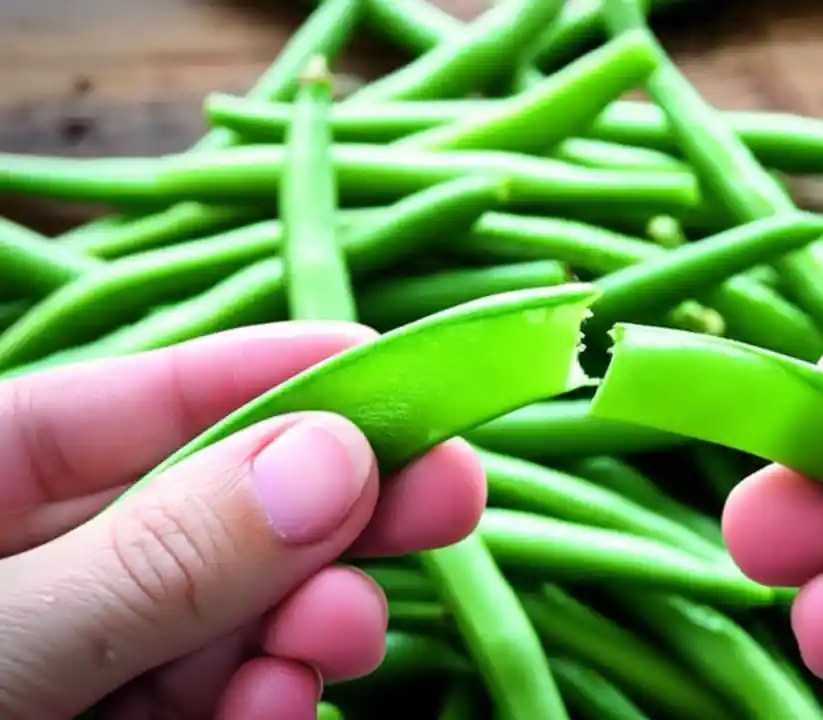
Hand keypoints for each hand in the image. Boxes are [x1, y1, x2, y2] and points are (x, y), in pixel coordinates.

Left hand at [0, 323, 485, 718]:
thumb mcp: (11, 633)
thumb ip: (165, 556)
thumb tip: (337, 459)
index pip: (148, 397)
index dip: (275, 372)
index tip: (393, 366)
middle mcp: (48, 554)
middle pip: (225, 503)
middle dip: (336, 505)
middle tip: (451, 497)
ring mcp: (92, 651)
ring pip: (240, 608)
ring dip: (309, 619)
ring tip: (339, 634)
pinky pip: (220, 699)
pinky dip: (269, 699)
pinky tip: (280, 701)